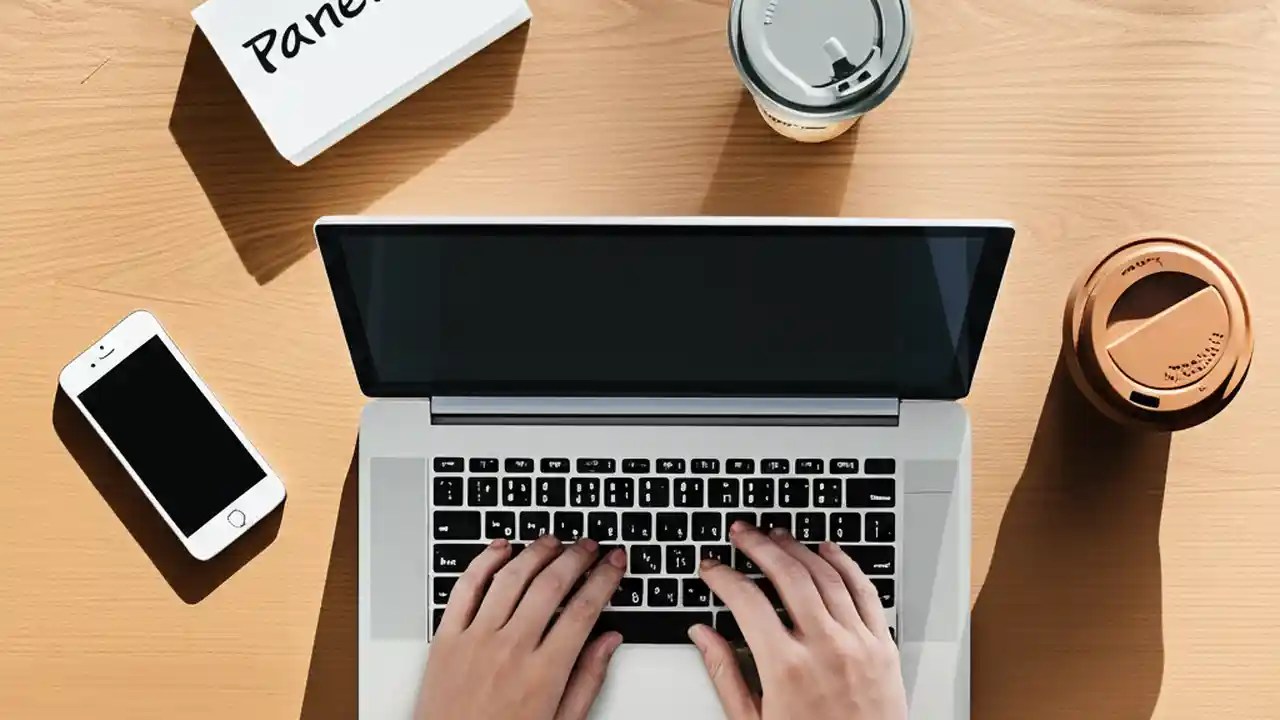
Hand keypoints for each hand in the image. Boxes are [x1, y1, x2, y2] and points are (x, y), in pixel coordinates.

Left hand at [417, 535, 626, 719]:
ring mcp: (475, 640)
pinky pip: (465, 588)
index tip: (614, 562)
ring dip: (536, 552)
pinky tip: (499, 549)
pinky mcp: (445, 639)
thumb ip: (587, 680)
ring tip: (552, 541)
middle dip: (576, 557)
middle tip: (589, 545)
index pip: (584, 609)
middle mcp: (510, 650)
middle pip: (551, 584)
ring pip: (511, 577)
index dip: (604, 578)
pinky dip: (483, 562)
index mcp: (544, 673)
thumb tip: (608, 641)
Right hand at [689, 523, 906, 719]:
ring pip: (826, 576)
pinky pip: (865, 592)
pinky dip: (846, 564)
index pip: (747, 601)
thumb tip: (702, 635)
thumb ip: (725, 674)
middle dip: (759, 546)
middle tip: (742, 532)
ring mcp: (858, 644)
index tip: (712, 567)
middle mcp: (824, 649)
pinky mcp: (883, 648)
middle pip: (788, 576)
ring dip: (798, 549)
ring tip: (777, 535)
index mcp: (786, 669)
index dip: (723, 577)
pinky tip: (828, 551)